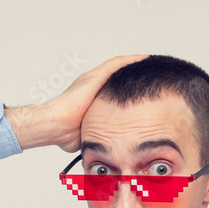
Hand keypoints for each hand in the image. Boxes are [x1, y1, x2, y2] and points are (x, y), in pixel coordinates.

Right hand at [5, 54, 148, 151]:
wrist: (56, 126)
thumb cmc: (66, 134)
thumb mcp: (90, 134)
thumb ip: (99, 135)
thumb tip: (108, 148)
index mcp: (92, 99)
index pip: (115, 91)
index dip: (129, 89)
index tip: (144, 91)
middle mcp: (92, 86)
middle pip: (118, 77)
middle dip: (134, 75)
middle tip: (151, 74)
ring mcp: (93, 80)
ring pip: (118, 68)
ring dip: (134, 65)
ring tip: (150, 63)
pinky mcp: (94, 76)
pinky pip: (117, 64)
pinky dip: (131, 60)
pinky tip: (144, 58)